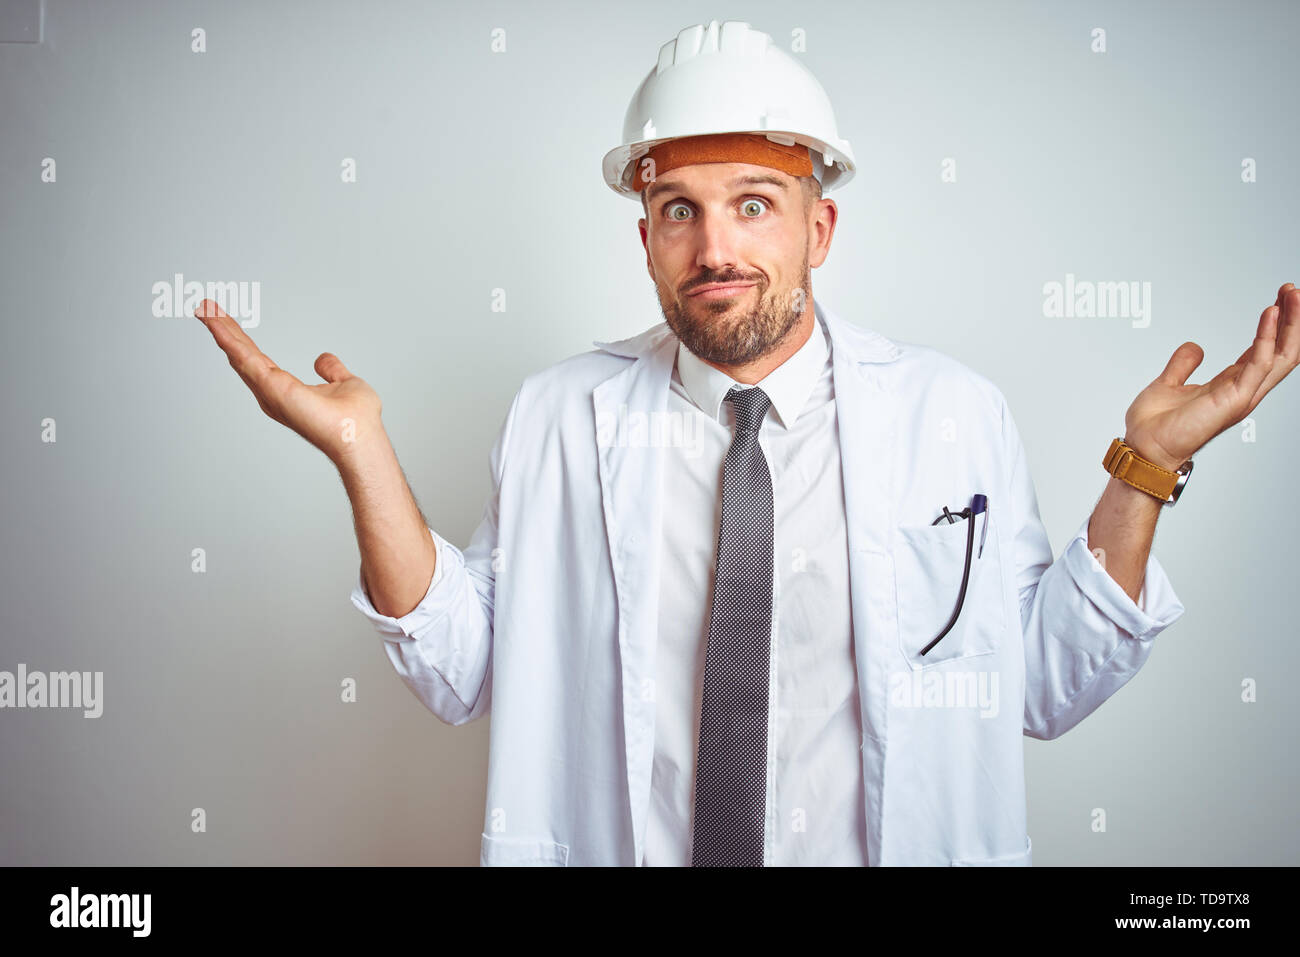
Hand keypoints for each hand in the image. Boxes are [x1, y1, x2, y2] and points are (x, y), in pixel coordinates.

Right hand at [194, 298, 383, 464]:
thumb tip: (322, 359)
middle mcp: (271, 392)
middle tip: (206, 307)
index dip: (241, 340)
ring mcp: (269, 390)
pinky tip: (216, 323)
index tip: (226, 320)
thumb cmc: (356, 420)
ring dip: (221, 329)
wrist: (358, 434)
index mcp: (285, 390)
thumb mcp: (343, 383)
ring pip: (238, 353)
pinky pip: (245, 357)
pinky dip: (228, 338)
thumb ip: (331, 370)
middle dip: (224, 330)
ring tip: (205, 308)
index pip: (257, 359)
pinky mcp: (271, 386)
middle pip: (241, 354)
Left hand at [1122, 283, 1299, 470]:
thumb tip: (1195, 346)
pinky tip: (1270, 315)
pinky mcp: (1234, 401)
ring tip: (1292, 294)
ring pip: (1280, 356)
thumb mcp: (1169, 384)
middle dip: (1292, 320)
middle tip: (1294, 290)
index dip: (1274, 325)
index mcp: (1230, 385)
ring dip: (1289, 323)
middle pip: (1281, 351)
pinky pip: (1258, 365)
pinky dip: (1266, 338)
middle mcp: (1242, 390)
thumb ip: (1183, 365)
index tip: (1281, 299)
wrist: (1142, 448)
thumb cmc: (1154, 426)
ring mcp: (1241, 396)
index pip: (1264, 350)